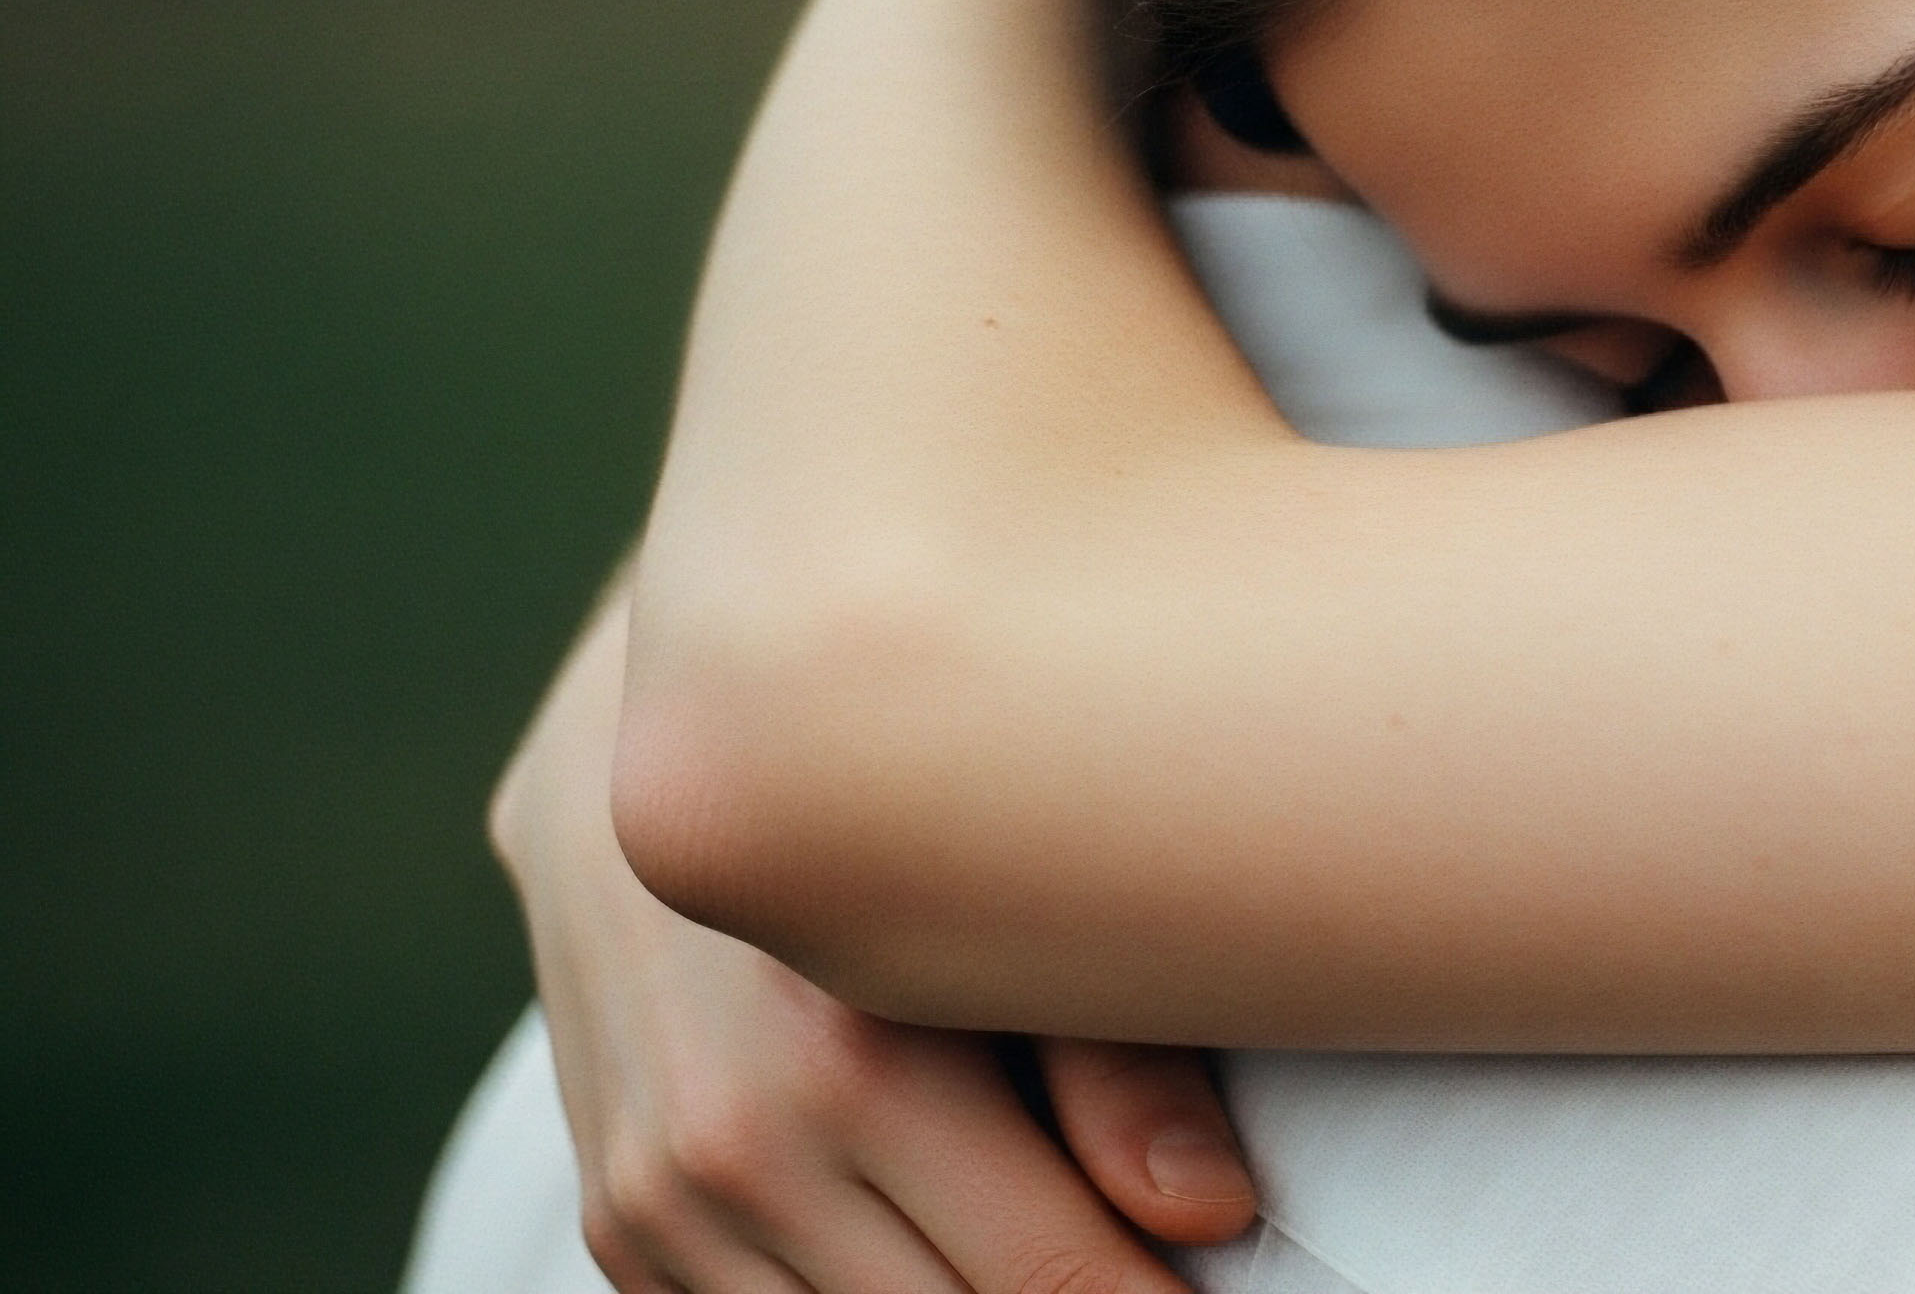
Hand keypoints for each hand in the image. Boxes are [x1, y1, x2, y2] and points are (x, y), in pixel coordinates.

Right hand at [498, 583, 1257, 1290]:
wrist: (634, 745)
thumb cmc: (885, 798)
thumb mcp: (1018, 890)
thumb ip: (1120, 1064)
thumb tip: (1213, 1211)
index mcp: (852, 1065)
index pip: (1046, 1277)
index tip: (1225, 1292)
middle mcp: (735, 1147)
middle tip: (1172, 1281)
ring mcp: (657, 1197)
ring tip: (1070, 1261)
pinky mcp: (619, 1220)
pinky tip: (934, 1256)